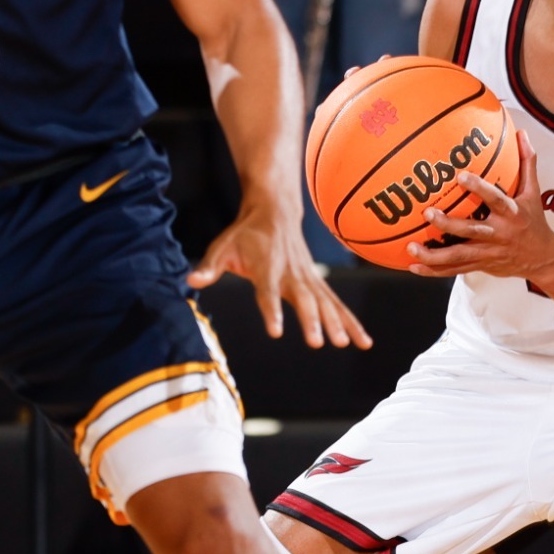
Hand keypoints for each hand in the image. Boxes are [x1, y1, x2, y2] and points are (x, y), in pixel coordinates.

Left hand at [188, 205, 373, 349]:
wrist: (275, 209)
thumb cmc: (245, 232)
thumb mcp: (222, 246)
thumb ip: (210, 266)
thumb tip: (191, 281)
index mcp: (267, 266)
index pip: (268, 291)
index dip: (271, 310)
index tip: (276, 331)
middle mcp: (291, 273)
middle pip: (304, 300)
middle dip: (313, 321)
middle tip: (320, 343)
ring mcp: (308, 277)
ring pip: (326, 302)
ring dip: (338, 323)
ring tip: (347, 344)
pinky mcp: (317, 282)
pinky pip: (337, 304)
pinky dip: (351, 321)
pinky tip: (363, 341)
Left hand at [407, 131, 553, 279]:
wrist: (542, 259)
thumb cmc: (534, 221)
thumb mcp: (534, 193)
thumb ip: (527, 163)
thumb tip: (522, 133)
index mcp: (512, 214)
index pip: (495, 200)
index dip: (479, 189)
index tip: (460, 176)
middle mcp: (499, 235)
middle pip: (471, 232)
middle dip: (448, 224)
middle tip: (428, 213)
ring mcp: (488, 253)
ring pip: (459, 256)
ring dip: (434, 255)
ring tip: (411, 247)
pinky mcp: (480, 265)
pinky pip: (454, 270)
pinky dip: (433, 270)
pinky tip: (412, 266)